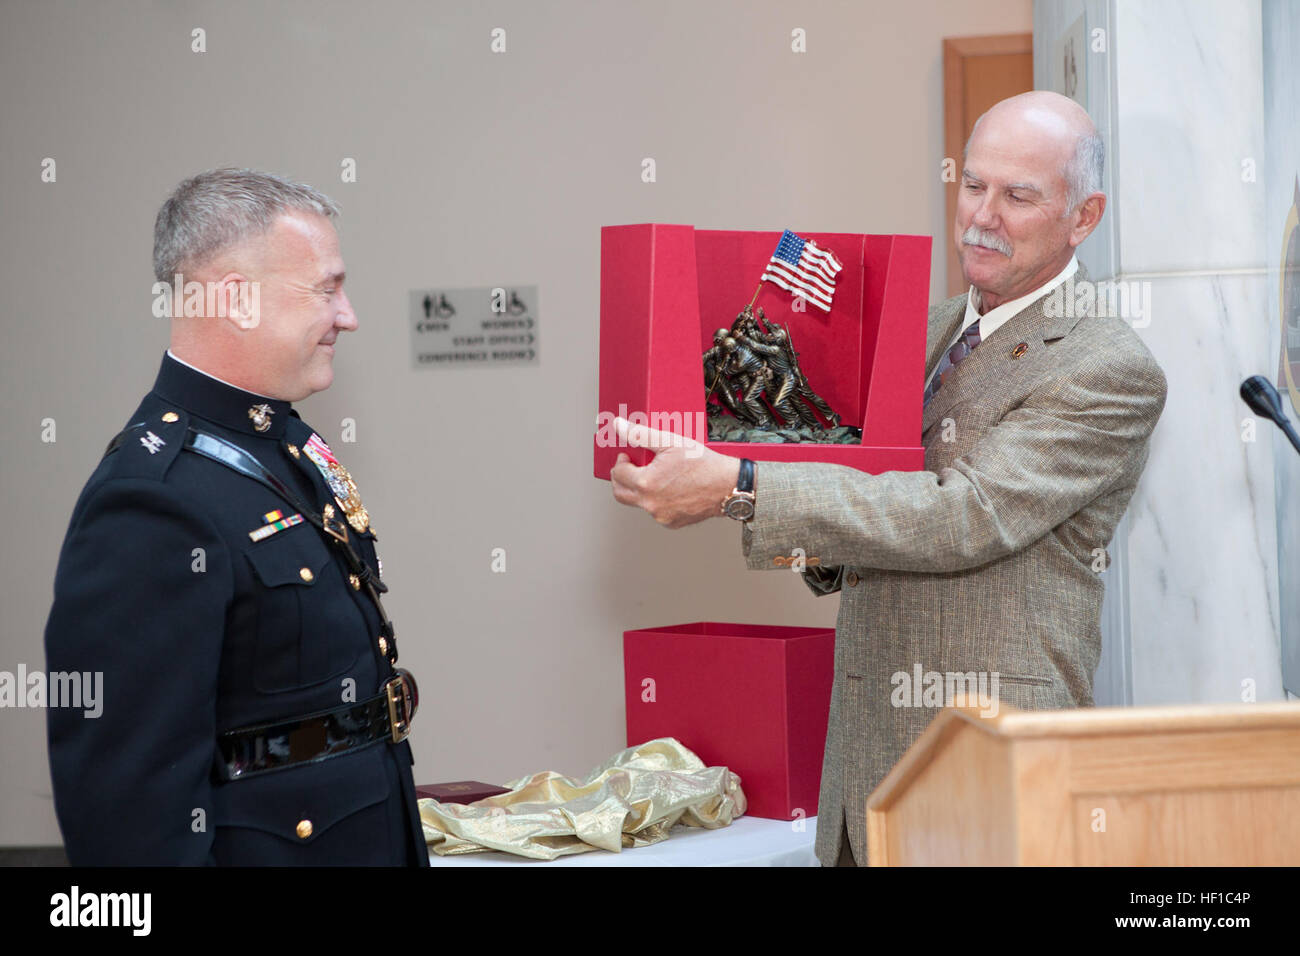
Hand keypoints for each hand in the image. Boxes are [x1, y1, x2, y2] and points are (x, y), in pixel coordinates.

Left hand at [608, 416, 740, 528]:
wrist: (728, 485)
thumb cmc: (703, 463)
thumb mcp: (670, 441)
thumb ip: (640, 434)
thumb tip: (619, 426)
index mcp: (646, 483)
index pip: (617, 474)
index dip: (620, 462)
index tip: (627, 456)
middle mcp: (650, 504)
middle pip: (620, 494)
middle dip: (622, 479)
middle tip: (632, 467)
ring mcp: (661, 516)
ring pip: (639, 503)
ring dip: (641, 489)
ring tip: (657, 475)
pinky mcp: (672, 523)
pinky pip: (656, 511)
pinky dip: (657, 500)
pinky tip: (670, 487)